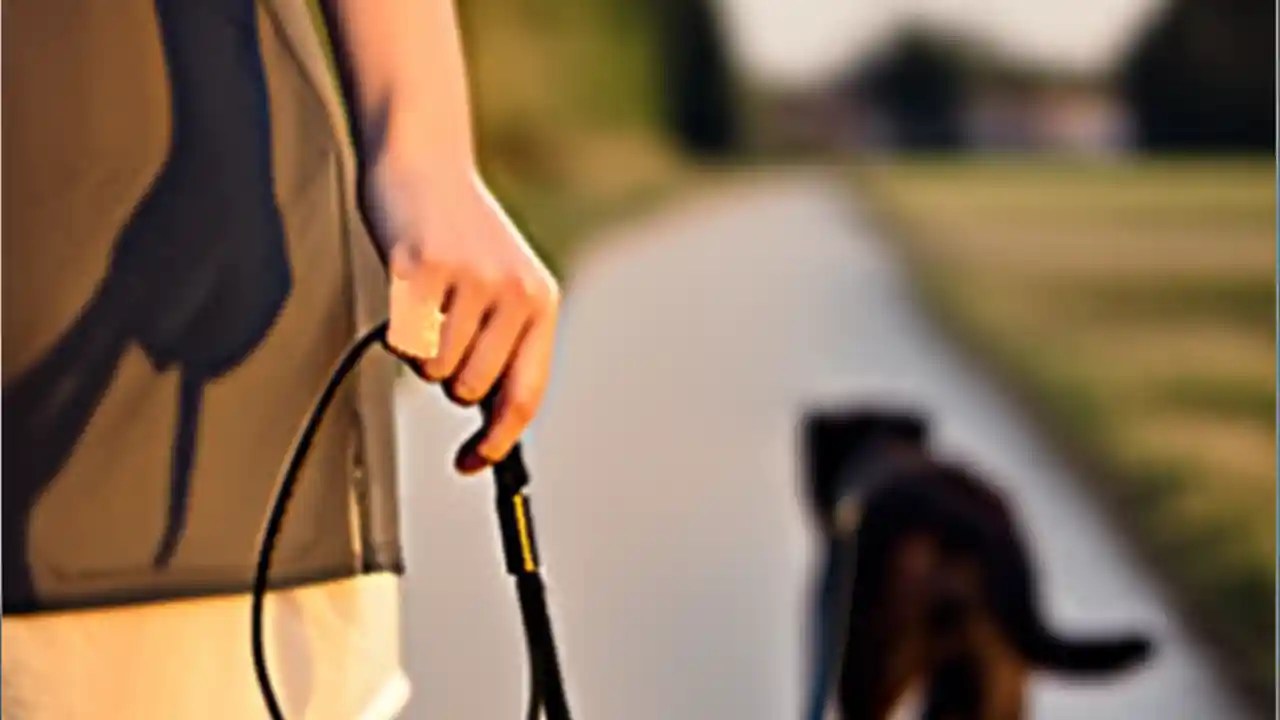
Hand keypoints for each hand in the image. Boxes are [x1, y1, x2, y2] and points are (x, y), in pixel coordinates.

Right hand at [364, 155, 559, 474]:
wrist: (425, 159)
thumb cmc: (459, 235)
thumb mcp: (503, 286)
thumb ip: (505, 347)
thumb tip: (492, 427)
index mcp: (540, 302)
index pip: (524, 395)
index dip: (497, 441)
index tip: (473, 463)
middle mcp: (512, 293)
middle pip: (468, 392)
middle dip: (448, 376)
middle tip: (443, 329)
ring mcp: (468, 281)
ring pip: (433, 372)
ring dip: (421, 352)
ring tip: (428, 302)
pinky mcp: (421, 270)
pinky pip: (404, 342)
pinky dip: (398, 330)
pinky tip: (407, 289)